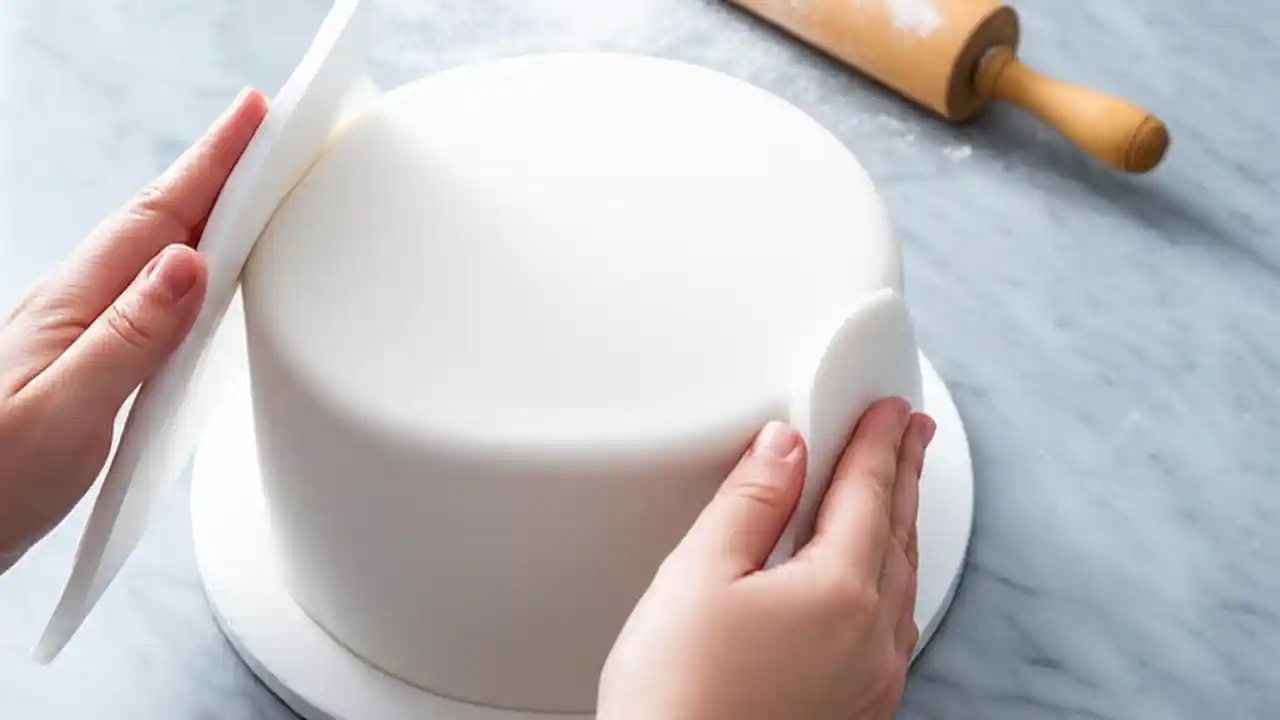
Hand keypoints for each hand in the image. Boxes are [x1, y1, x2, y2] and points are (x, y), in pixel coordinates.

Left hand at [0, 89, 266, 571]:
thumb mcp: (66, 416)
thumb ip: (130, 339)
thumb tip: (189, 263)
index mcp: (75, 306)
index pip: (158, 216)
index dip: (212, 162)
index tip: (256, 115)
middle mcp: (75, 305)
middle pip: (160, 217)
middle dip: (218, 169)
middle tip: (267, 131)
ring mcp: (78, 328)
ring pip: (154, 249)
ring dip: (203, 209)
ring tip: (247, 186)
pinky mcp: (87, 355)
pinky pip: (147, 288)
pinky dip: (186, 261)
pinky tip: (198, 270)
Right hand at [599, 398, 934, 719]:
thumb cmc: (678, 700)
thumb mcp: (699, 575)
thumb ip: (750, 501)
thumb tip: (784, 448)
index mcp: (839, 591)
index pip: (868, 491)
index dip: (877, 441)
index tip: (889, 409)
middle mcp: (871, 638)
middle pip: (897, 531)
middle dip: (904, 475)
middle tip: (912, 433)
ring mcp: (870, 682)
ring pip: (901, 581)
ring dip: (901, 525)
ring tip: (898, 493)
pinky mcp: (855, 712)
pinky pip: (892, 626)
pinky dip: (889, 580)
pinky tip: (873, 581)